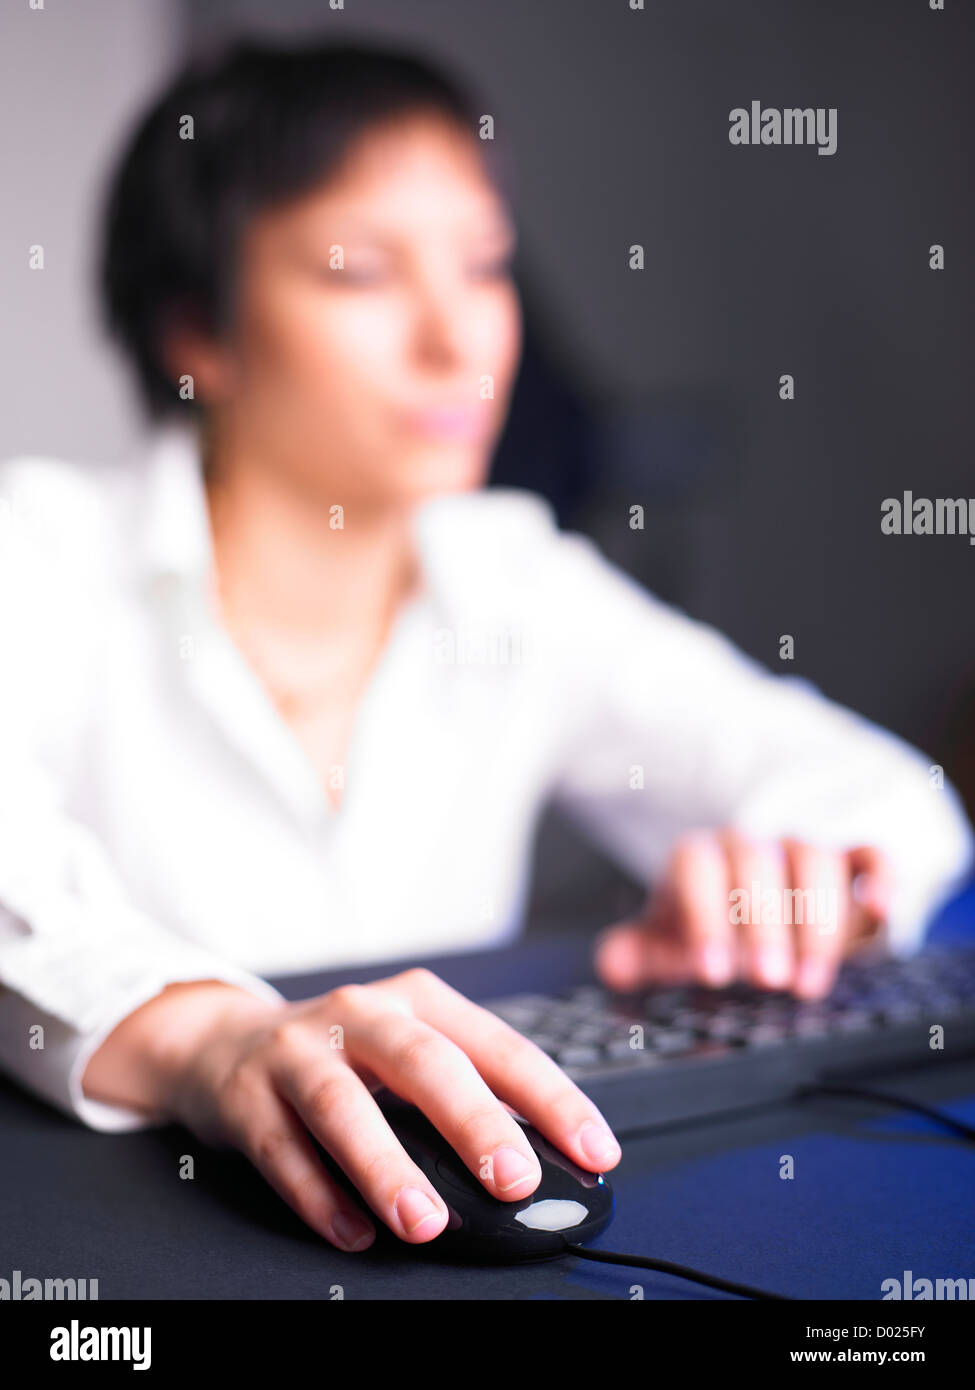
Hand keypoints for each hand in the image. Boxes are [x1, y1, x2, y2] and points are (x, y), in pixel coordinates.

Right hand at [135, 969, 621, 1252]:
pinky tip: (352, 1232)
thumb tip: (542, 1158)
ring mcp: (298, 1051)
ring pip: (343, 1105)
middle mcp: (361, 1014)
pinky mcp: (246, 1094)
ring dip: (387, 1166)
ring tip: (425, 1221)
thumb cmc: (342, 1051)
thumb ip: (467, 1089)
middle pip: (424, 1062)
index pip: (497, 1045)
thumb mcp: (408, 1046)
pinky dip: (318, 1194)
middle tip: (514, 1179)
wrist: (223, 1040)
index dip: (551, 1098)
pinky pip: (283, 1148)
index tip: (594, 1149)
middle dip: (475, 1121)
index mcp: (418, 1000)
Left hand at [594, 830, 892, 998]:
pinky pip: (871, 854)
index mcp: (702, 859)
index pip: (697, 865)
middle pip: (756, 861)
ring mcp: (803, 849)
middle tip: (767, 980)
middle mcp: (752, 845)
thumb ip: (641, 952)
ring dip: (817, 920)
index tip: (709, 974)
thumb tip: (612, 963)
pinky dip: (880, 877)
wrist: (766, 903)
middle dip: (763, 923)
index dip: (704, 916)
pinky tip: (879, 910)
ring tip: (808, 982)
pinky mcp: (853, 864)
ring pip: (814, 857)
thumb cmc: (716, 926)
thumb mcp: (673, 942)